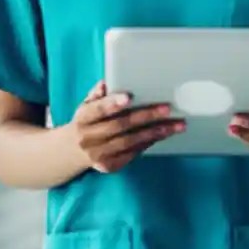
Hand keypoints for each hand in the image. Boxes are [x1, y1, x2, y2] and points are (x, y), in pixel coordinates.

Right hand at [69, 80, 185, 172]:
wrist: (72, 151)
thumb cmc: (88, 121)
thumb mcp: (87, 105)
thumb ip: (99, 94)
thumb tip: (107, 82)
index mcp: (82, 118)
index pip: (96, 110)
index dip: (112, 104)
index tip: (129, 97)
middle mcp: (87, 138)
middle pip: (119, 126)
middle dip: (145, 116)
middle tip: (167, 109)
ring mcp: (97, 154)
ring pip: (130, 142)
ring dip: (155, 132)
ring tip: (176, 125)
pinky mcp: (109, 165)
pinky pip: (133, 153)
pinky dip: (150, 142)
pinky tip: (164, 134)